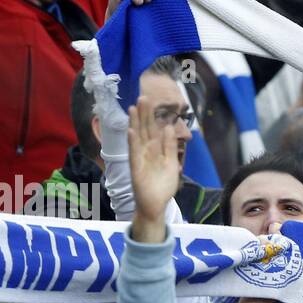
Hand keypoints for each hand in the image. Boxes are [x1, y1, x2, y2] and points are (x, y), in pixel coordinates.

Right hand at [127, 99, 180, 242]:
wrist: (156, 205)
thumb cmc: (162, 186)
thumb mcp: (171, 163)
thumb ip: (170, 146)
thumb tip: (169, 128)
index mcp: (154, 151)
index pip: (152, 130)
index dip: (151, 117)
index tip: (149, 101)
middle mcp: (145, 152)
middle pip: (144, 130)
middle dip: (143, 115)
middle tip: (142, 97)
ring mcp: (139, 159)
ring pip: (137, 138)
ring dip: (135, 124)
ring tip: (133, 108)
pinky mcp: (136, 168)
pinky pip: (134, 154)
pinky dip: (133, 143)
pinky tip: (131, 131)